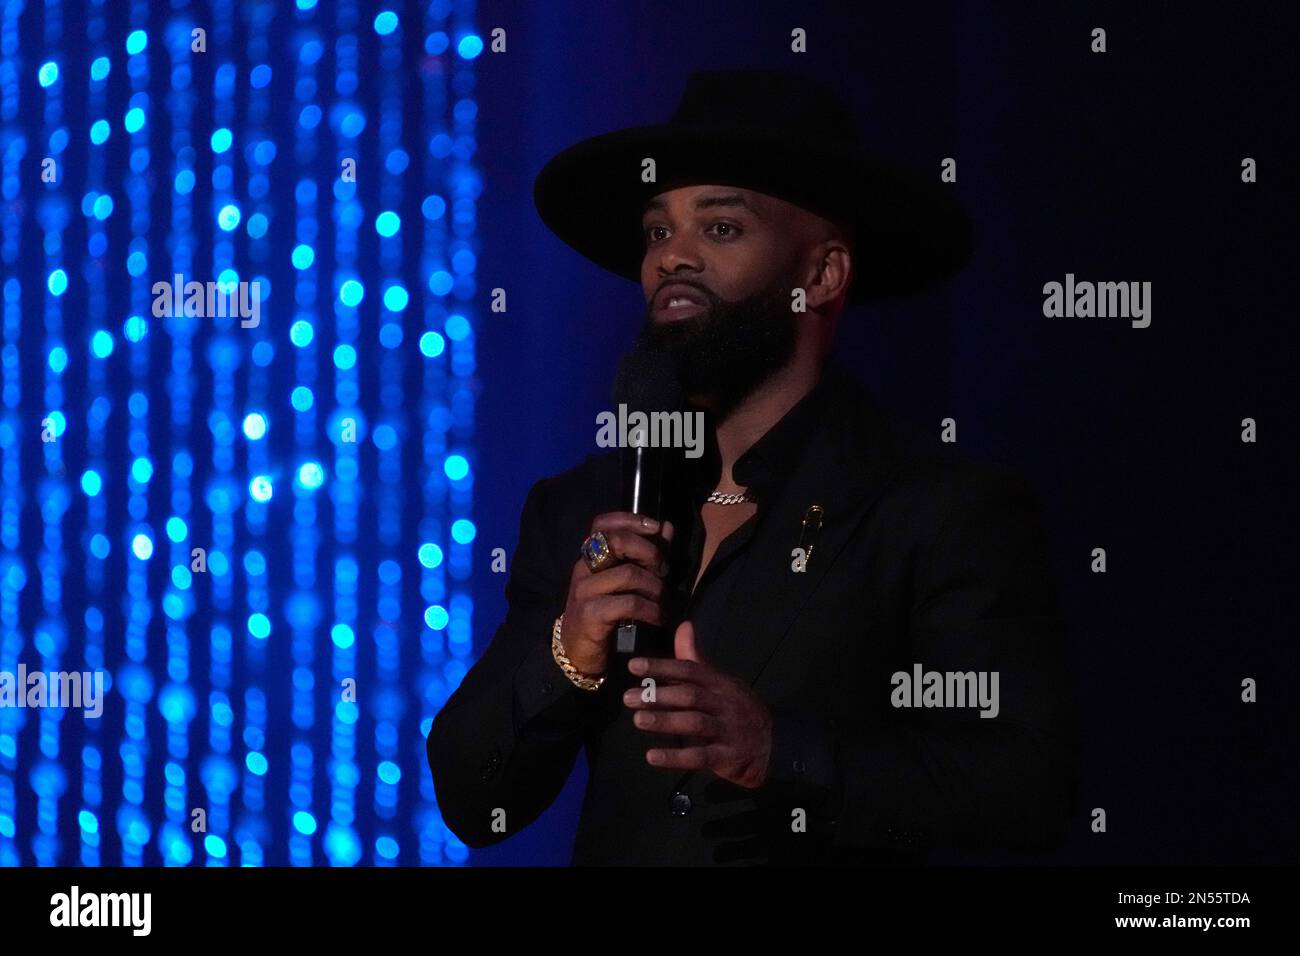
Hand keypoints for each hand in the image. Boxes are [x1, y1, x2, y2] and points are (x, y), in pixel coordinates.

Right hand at [560, 512, 673, 676]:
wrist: (578, 653)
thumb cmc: (604, 614)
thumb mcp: (623, 582)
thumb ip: (644, 554)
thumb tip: (666, 527)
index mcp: (589, 557)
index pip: (602, 523)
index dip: (630, 519)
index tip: (656, 527)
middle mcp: (583, 568)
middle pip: (617, 542)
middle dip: (649, 552)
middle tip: (664, 570)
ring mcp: (584, 590)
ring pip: (628, 574)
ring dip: (655, 587)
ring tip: (663, 600)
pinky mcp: (591, 613)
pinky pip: (629, 603)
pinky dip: (651, 610)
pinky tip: (658, 617)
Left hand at [624, 620, 773, 789]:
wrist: (774, 744)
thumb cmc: (738, 710)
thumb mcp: (720, 682)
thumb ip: (696, 659)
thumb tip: (683, 626)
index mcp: (720, 683)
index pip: (690, 670)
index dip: (662, 667)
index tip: (634, 666)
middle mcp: (725, 703)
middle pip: (691, 696)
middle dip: (659, 695)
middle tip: (628, 697)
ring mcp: (728, 730)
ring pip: (695, 723)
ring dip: (665, 721)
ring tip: (638, 720)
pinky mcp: (728, 756)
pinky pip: (700, 756)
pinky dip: (675, 757)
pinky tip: (652, 756)